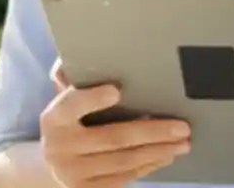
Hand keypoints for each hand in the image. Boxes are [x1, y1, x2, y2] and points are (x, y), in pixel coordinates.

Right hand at [39, 59, 191, 187]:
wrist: (50, 165)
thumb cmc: (68, 122)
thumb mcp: (64, 99)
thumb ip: (70, 77)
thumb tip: (75, 58)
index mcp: (54, 117)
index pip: (71, 105)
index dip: (93, 99)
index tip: (117, 90)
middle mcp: (60, 147)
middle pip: (112, 137)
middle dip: (152, 132)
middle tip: (182, 126)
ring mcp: (73, 172)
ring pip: (124, 161)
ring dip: (158, 151)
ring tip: (182, 143)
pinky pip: (123, 178)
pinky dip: (148, 166)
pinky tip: (165, 156)